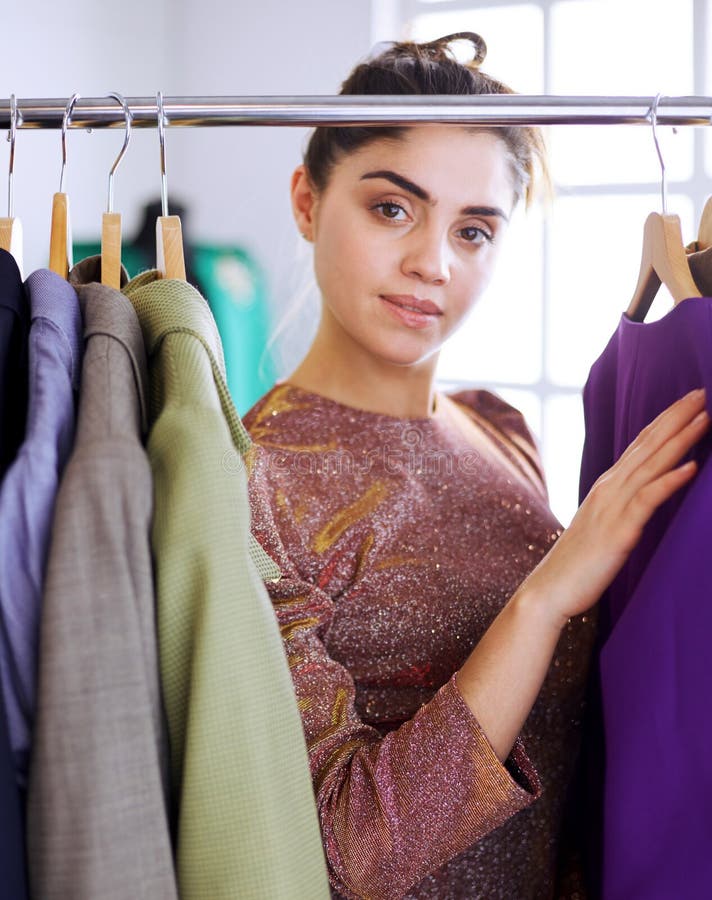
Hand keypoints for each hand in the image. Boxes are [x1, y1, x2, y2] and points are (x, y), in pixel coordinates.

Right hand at [529, 388, 709, 627]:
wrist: (550, 590)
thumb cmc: (578, 563)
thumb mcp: (603, 526)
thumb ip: (622, 506)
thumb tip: (643, 496)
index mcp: (607, 487)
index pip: (639, 445)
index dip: (665, 421)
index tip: (689, 401)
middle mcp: (609, 489)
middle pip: (648, 445)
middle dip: (677, 418)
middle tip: (702, 392)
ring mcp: (612, 508)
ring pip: (651, 465)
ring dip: (680, 439)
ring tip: (705, 418)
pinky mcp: (619, 531)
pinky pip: (648, 500)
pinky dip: (669, 480)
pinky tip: (691, 467)